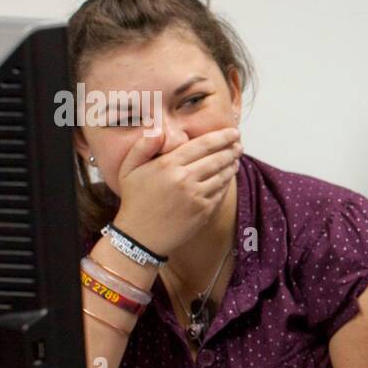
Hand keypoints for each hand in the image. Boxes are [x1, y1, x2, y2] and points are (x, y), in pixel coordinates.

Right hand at [112, 127, 241, 254]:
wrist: (140, 236)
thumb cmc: (135, 200)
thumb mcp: (128, 169)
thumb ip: (142, 147)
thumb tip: (158, 131)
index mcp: (168, 165)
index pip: (203, 145)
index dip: (222, 137)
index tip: (233, 132)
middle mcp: (185, 179)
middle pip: (217, 158)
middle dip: (232, 149)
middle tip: (238, 144)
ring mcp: (196, 196)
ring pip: (222, 175)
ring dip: (233, 164)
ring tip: (236, 157)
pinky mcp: (204, 211)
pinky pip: (221, 192)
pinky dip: (227, 182)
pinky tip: (228, 176)